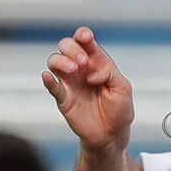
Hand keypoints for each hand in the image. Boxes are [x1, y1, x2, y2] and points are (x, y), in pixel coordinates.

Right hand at [42, 27, 135, 153]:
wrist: (112, 135)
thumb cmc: (119, 110)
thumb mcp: (123, 87)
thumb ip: (109, 72)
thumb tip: (90, 73)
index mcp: (95, 62)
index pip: (85, 42)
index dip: (83, 35)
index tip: (87, 37)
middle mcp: (80, 69)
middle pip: (66, 46)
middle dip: (73, 48)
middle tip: (83, 61)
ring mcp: (70, 82)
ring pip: (55, 61)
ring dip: (61, 61)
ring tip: (73, 69)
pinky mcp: (63, 99)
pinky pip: (52, 86)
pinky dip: (48, 80)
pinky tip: (48, 76)